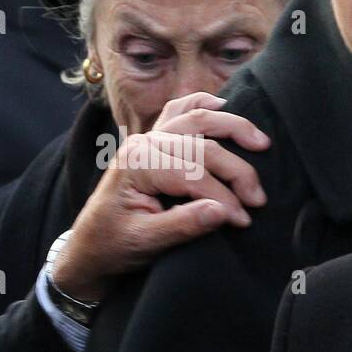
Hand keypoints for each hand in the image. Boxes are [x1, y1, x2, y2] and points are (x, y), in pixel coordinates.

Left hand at [53, 92, 269, 301]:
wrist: (89, 246)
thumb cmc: (113, 245)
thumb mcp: (144, 243)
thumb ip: (182, 226)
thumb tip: (223, 212)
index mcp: (137, 164)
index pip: (191, 174)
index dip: (222, 197)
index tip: (244, 220)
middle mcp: (142, 143)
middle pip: (201, 144)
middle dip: (236, 171)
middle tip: (259, 199)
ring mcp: (148, 137)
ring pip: (195, 119)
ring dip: (231, 127)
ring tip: (261, 143)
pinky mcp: (154, 140)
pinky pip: (180, 110)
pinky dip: (203, 105)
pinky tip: (225, 106)